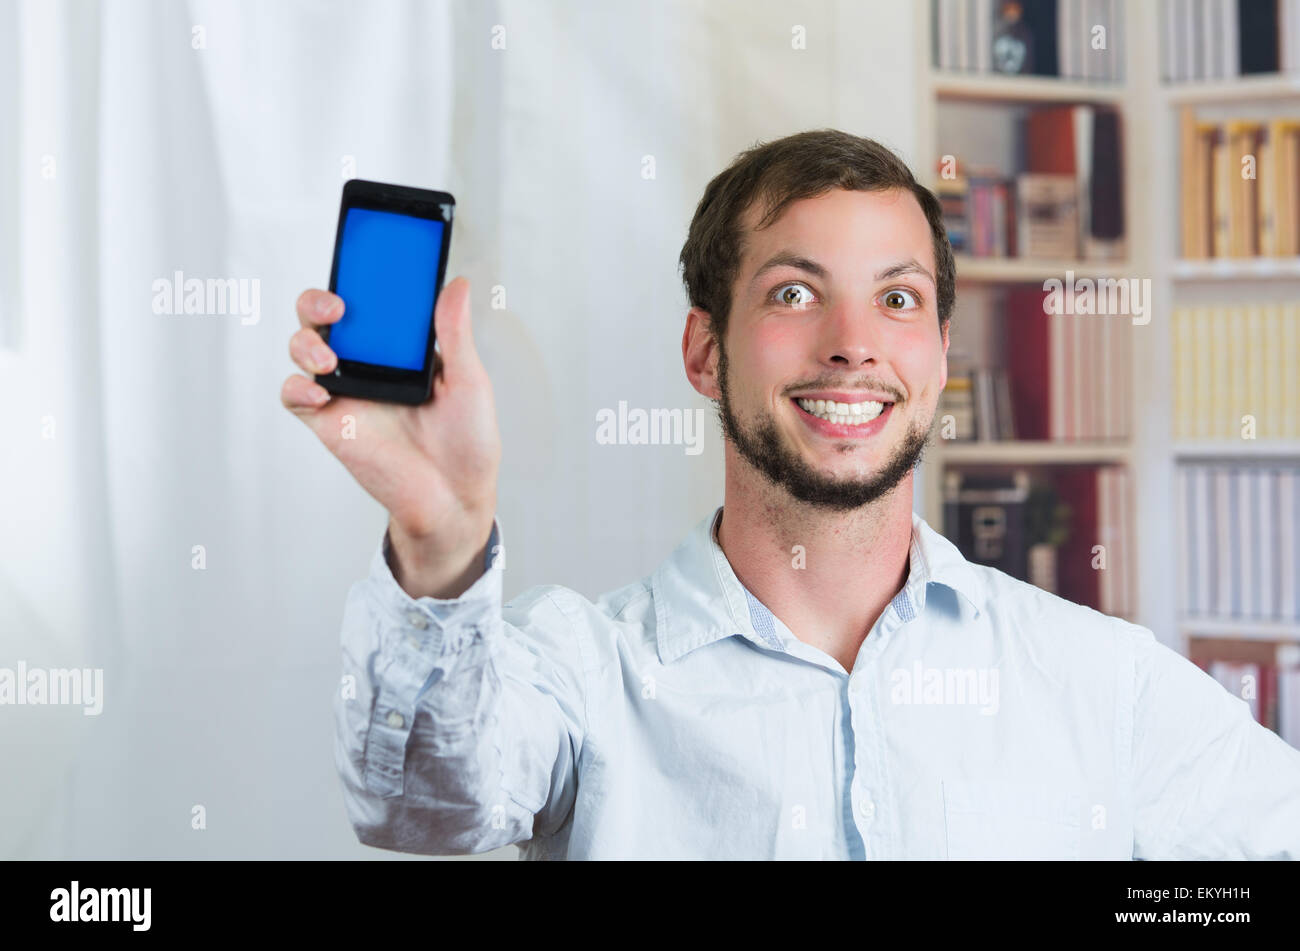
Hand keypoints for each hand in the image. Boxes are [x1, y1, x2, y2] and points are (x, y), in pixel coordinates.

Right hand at [280, 277, 500, 597]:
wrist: (453, 499)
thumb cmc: (467, 442)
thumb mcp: (469, 382)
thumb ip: (455, 335)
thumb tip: (456, 285)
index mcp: (401, 346)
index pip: (372, 300)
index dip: (359, 275)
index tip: (361, 259)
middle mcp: (369, 362)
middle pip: (325, 316)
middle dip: (319, 300)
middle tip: (338, 306)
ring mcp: (347, 390)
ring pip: (303, 347)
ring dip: (307, 342)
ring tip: (329, 357)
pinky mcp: (330, 422)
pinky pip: (295, 396)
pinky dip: (297, 387)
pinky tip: (319, 391)